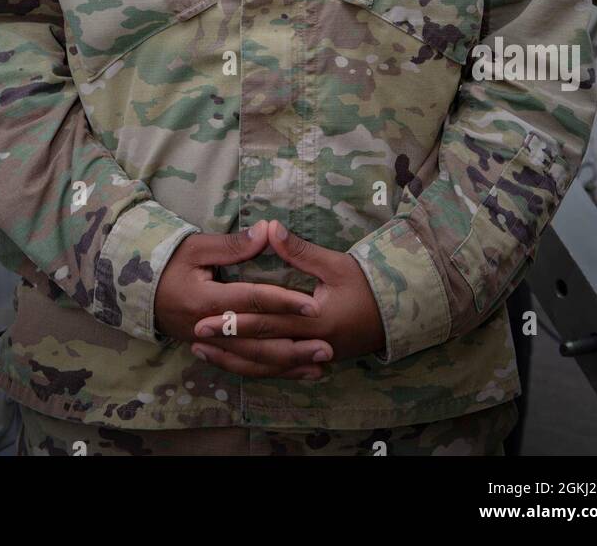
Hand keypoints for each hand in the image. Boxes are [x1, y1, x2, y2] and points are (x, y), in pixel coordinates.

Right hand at [155, 221, 331, 380]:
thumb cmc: (168, 262)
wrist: (136, 290)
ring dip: (287, 365)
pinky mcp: (213, 351)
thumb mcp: (196, 247)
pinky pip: (245, 366)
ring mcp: (210, 345)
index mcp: (205, 300)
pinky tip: (295, 372)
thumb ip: (233, 245)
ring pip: (254, 361)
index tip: (312, 305)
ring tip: (319, 366)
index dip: (282, 302)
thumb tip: (267, 231)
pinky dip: (271, 371)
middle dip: (294, 345)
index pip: (251, 302)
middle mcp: (209, 329)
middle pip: (257, 342)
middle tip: (326, 346)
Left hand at [190, 221, 385, 372]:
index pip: (268, 320)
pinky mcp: (315, 359)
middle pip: (263, 346)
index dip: (236, 318)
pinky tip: (236, 363)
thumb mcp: (336, 264)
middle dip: (228, 341)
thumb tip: (270, 228)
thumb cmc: (369, 284)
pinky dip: (257, 367)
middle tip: (196, 334)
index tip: (207, 315)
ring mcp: (314, 356)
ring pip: (268, 364)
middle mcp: (312, 344)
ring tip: (206, 351)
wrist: (400, 312)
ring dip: (236, 359)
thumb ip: (300, 251)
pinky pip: (281, 369)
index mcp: (316, 320)